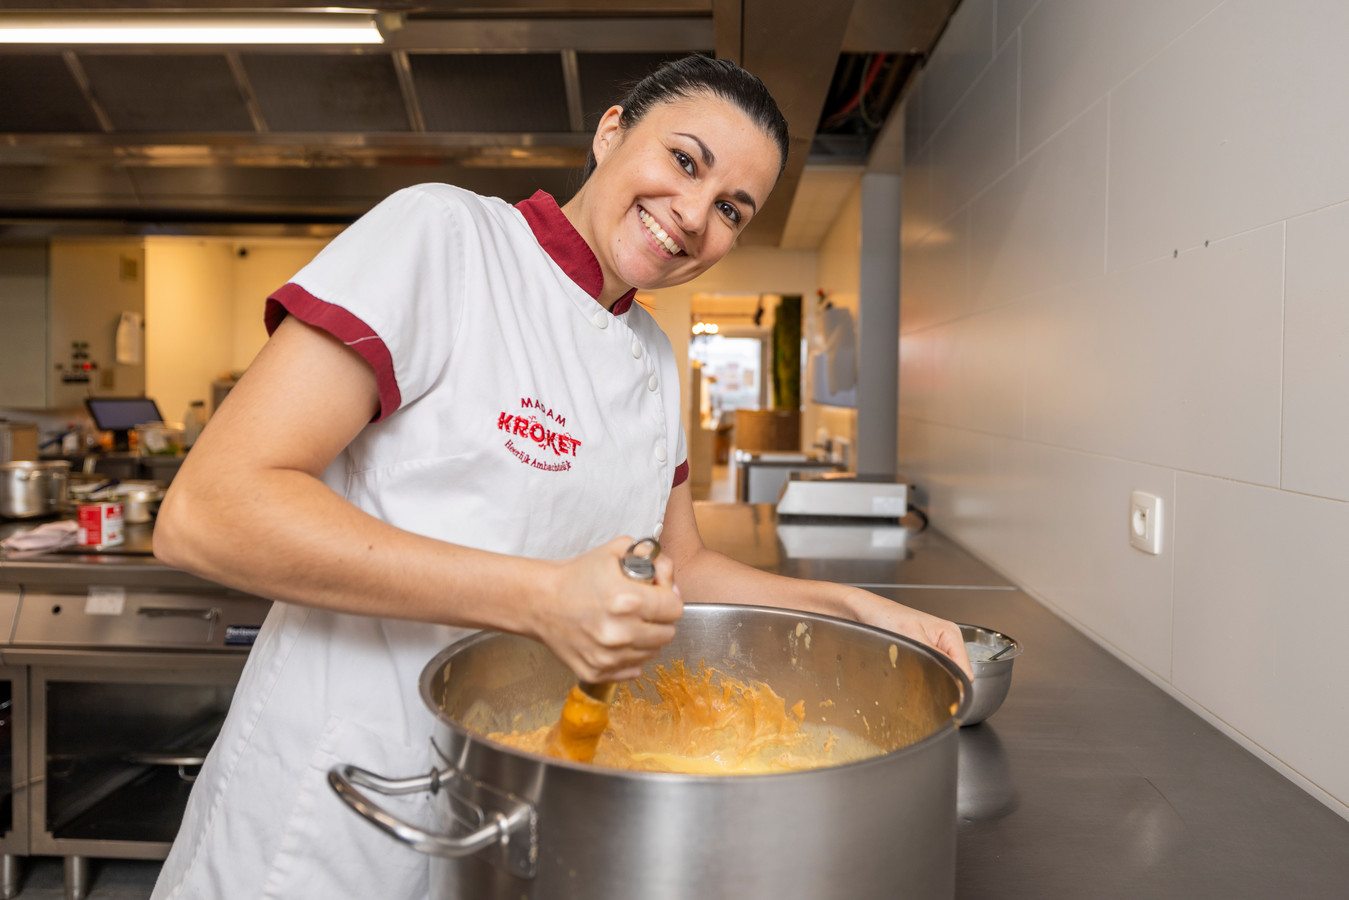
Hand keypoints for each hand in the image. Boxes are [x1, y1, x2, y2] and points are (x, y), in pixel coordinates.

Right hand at [532, 536, 682, 682]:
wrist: (540, 602)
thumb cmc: (576, 576)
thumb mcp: (615, 552)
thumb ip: (651, 559)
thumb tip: (669, 578)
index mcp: (628, 600)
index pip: (675, 609)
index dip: (669, 597)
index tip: (657, 594)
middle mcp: (620, 632)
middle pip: (668, 633)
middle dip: (660, 619)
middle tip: (643, 609)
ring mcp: (608, 656)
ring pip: (653, 653)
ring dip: (646, 638)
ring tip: (627, 623)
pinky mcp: (597, 671)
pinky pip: (633, 669)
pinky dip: (630, 656)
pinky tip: (616, 640)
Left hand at [848, 589, 972, 679]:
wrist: (862, 611)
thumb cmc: (885, 616)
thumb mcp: (913, 638)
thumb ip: (936, 658)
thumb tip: (954, 677)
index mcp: (950, 634)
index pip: (965, 669)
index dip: (956, 684)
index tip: (944, 695)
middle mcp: (944, 641)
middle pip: (954, 673)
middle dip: (942, 682)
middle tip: (923, 686)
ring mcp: (932, 648)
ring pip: (940, 673)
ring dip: (930, 680)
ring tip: (913, 678)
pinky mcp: (919, 653)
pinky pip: (927, 670)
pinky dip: (920, 676)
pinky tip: (908, 675)